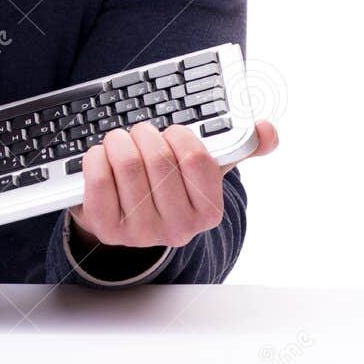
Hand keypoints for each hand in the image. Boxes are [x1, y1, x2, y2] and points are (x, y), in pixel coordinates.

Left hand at [68, 120, 278, 250]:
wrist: (126, 219)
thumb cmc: (167, 188)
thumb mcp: (205, 172)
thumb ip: (238, 148)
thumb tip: (266, 131)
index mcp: (208, 212)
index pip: (196, 159)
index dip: (180, 135)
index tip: (172, 132)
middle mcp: (176, 228)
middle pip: (158, 158)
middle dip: (146, 133)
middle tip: (141, 132)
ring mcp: (139, 232)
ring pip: (126, 163)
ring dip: (119, 141)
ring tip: (120, 141)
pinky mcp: (105, 228)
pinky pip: (98, 178)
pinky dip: (96, 157)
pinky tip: (102, 156)